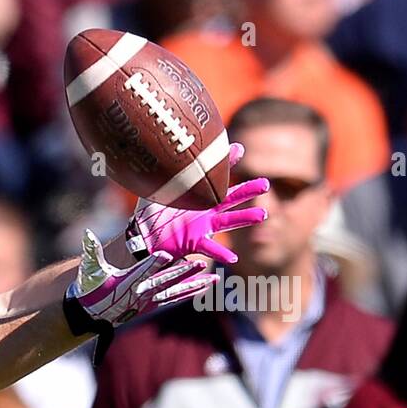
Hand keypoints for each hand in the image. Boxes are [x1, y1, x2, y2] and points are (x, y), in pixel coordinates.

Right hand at [71, 229, 216, 326]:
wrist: (91, 314)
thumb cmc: (91, 288)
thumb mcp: (90, 270)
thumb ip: (91, 251)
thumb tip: (87, 233)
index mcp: (125, 282)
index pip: (141, 271)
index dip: (154, 263)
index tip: (166, 254)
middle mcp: (139, 293)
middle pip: (164, 282)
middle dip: (182, 273)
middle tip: (199, 263)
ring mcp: (147, 301)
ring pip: (175, 293)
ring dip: (194, 285)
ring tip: (214, 279)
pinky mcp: (152, 305)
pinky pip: (175, 298)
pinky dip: (190, 292)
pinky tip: (206, 286)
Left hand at [126, 142, 269, 264]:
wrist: (141, 238)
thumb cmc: (149, 213)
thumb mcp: (156, 191)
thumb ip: (162, 175)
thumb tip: (161, 151)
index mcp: (198, 195)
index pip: (216, 176)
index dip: (227, 163)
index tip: (240, 149)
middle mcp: (205, 210)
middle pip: (232, 198)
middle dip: (248, 191)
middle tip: (265, 184)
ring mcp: (202, 227)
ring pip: (229, 221)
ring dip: (246, 218)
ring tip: (263, 215)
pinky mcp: (194, 243)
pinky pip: (211, 249)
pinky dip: (222, 254)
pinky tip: (234, 258)